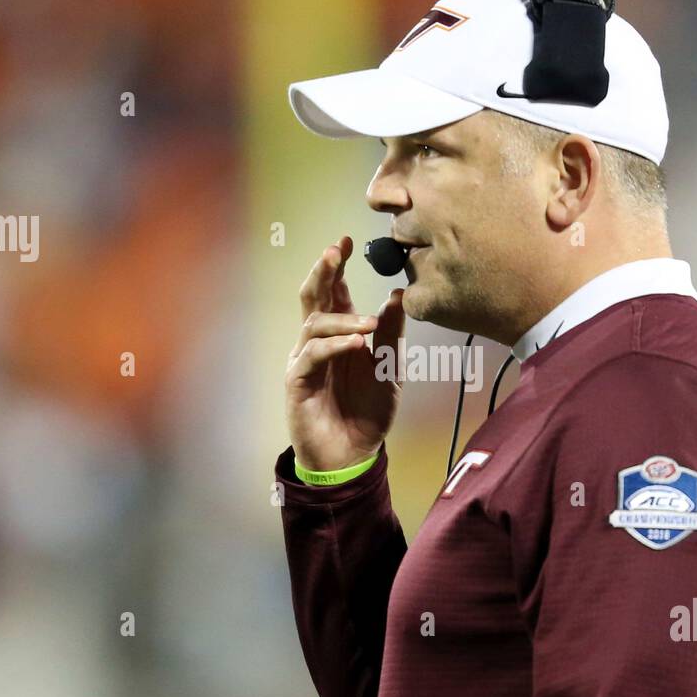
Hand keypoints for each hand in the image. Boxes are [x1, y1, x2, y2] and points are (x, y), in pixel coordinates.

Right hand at [286, 236, 405, 471]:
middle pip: (312, 298)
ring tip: (369, 323)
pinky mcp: (298, 383)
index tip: (347, 240)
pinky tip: (356, 344)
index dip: (337, 266)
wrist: (352, 456)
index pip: (334, 292)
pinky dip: (334, 346)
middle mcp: (317, 342)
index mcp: (339, 334)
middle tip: (335, 251)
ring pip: (314, 324)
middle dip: (323, 272)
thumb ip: (391, 334)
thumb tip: (398, 294)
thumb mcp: (389, 369)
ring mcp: (305, 361)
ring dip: (342, 318)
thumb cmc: (366, 412)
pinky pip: (312, 356)